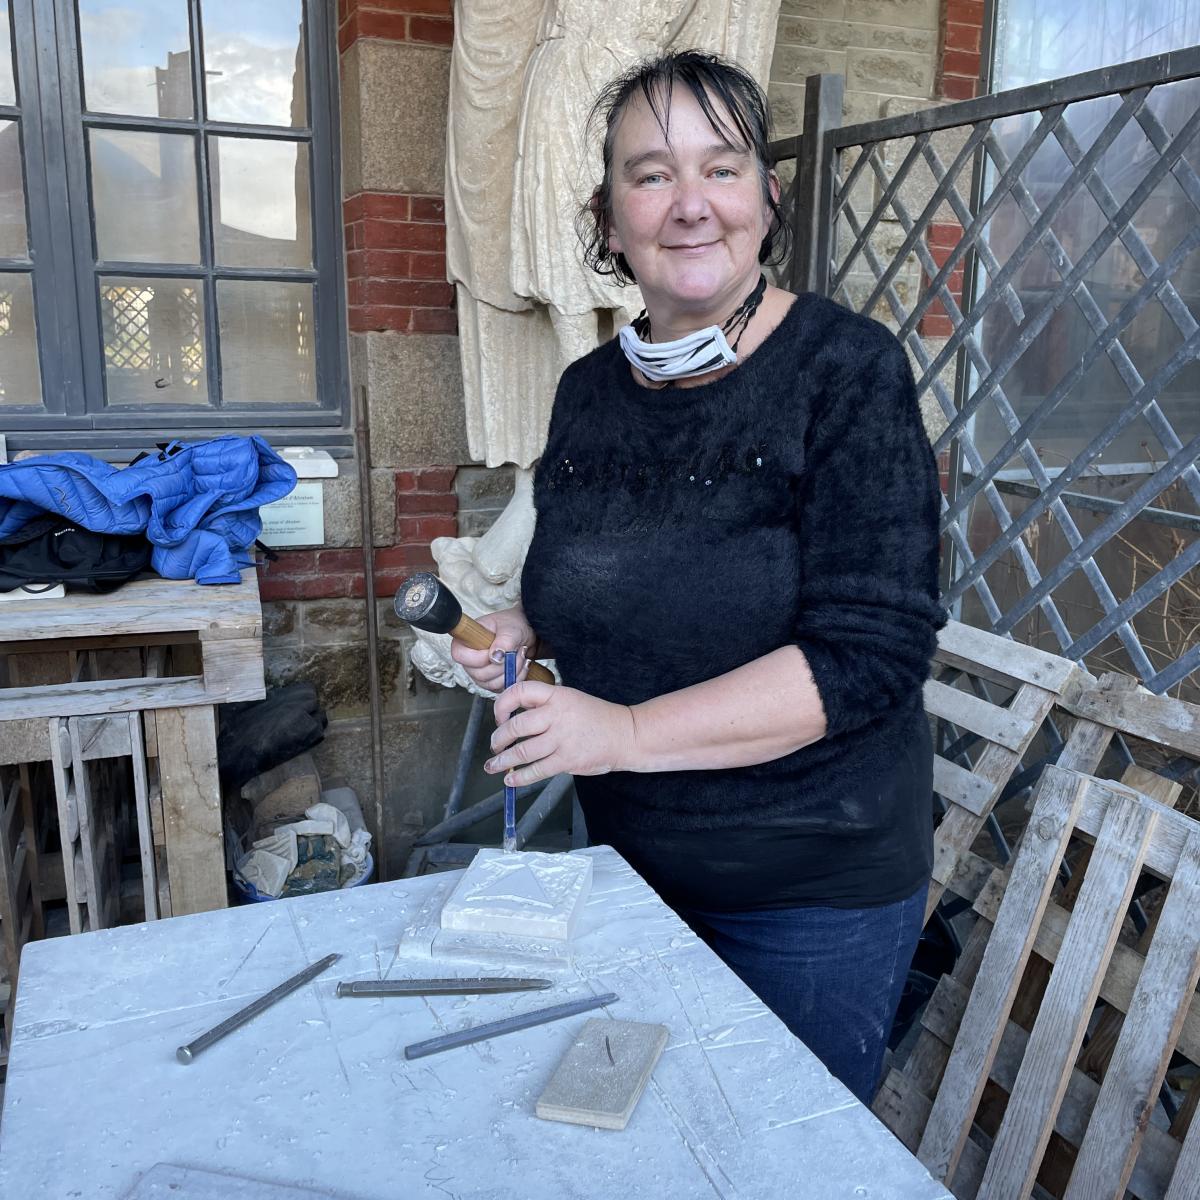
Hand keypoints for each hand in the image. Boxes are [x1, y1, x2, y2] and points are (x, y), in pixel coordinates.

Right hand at [449, 606, 535, 692]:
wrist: (525, 633)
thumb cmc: (512, 625)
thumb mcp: (511, 628)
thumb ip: (504, 641)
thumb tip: (495, 657)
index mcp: (466, 641)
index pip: (460, 655)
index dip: (479, 657)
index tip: (497, 651)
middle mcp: (470, 659)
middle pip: (479, 674)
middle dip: (503, 665)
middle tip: (516, 651)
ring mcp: (480, 672)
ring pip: (491, 684)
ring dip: (511, 671)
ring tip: (520, 655)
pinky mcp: (492, 682)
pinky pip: (501, 688)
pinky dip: (516, 678)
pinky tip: (522, 664)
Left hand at [486, 681, 636, 786]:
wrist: (626, 734)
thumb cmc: (597, 717)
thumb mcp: (571, 699)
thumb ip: (545, 705)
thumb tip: (513, 717)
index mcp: (557, 695)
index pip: (520, 691)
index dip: (502, 704)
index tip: (499, 717)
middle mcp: (557, 715)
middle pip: (516, 726)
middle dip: (498, 739)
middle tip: (494, 746)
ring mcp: (562, 738)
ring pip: (522, 751)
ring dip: (503, 761)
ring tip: (494, 766)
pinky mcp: (567, 760)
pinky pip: (537, 770)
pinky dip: (520, 777)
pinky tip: (511, 779)